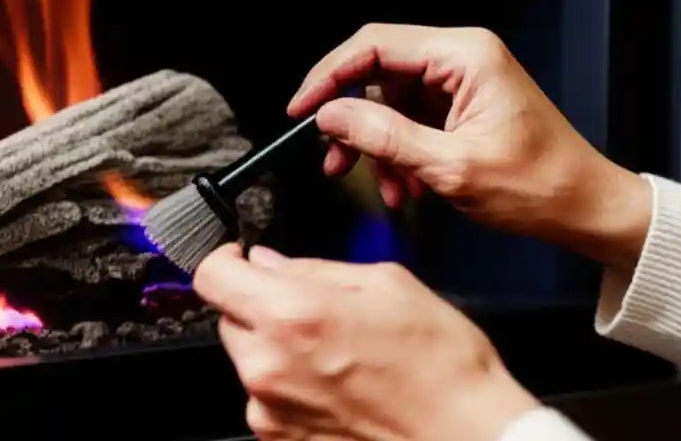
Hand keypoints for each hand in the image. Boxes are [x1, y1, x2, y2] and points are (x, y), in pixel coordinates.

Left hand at [194, 243, 540, 440]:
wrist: (469, 437)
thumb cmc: (442, 368)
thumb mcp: (386, 285)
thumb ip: (314, 270)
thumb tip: (270, 263)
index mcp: (291, 316)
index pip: (211, 276)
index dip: (223, 259)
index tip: (239, 258)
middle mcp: (269, 365)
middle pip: (230, 317)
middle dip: (260, 305)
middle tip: (310, 308)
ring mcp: (270, 409)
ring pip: (249, 357)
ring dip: (275, 346)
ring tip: (335, 352)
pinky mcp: (280, 438)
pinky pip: (266, 396)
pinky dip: (289, 385)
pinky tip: (335, 382)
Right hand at [288, 23, 651, 270]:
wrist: (587, 209)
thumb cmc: (541, 186)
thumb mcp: (453, 168)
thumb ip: (385, 137)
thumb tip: (331, 115)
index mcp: (466, 56)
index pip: (375, 44)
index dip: (330, 75)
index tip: (302, 109)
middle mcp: (462, 58)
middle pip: (377, 72)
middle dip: (352, 119)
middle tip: (332, 157)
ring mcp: (461, 82)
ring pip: (388, 100)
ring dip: (376, 145)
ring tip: (380, 185)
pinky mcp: (460, 106)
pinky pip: (409, 120)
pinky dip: (397, 153)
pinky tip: (403, 186)